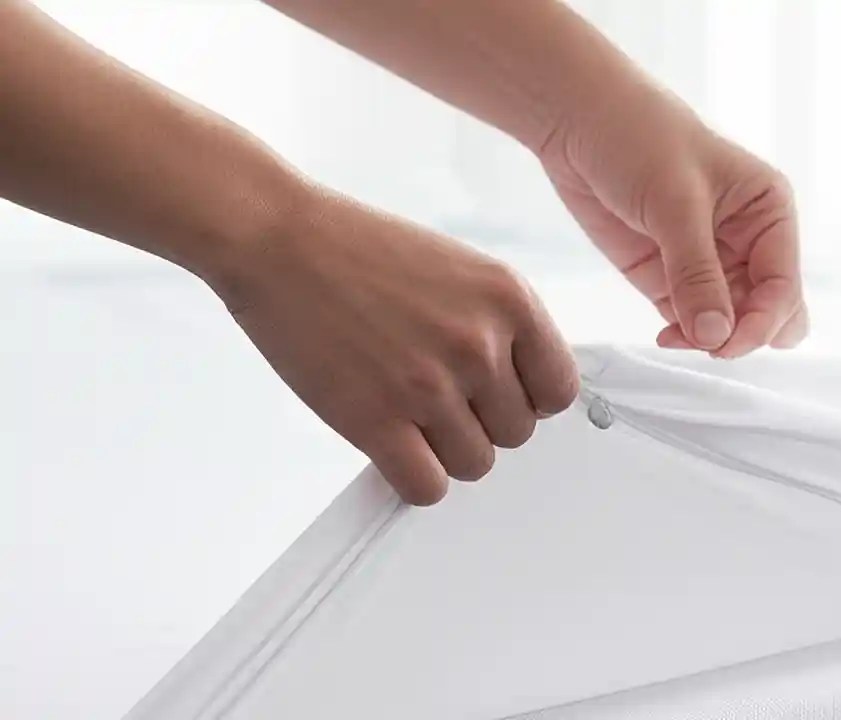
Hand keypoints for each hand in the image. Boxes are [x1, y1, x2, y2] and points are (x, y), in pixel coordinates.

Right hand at [207, 187, 578, 505]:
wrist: (280, 240)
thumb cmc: (361, 249)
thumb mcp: (461, 269)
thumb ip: (501, 324)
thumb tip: (524, 386)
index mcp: (510, 300)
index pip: (558, 390)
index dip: (528, 399)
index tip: (499, 394)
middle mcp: (479, 344)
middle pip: (517, 432)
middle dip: (482, 422)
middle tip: (441, 398)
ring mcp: (429, 385)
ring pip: (475, 464)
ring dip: (447, 451)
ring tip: (414, 417)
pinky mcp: (376, 420)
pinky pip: (426, 486)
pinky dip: (414, 477)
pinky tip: (394, 447)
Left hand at [540, 87, 807, 357]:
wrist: (578, 122)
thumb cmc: (639, 139)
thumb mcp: (675, 204)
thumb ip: (697, 274)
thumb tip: (716, 337)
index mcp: (769, 211)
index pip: (784, 286)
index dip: (761, 323)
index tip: (723, 344)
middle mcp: (748, 240)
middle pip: (770, 313)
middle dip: (745, 335)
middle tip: (708, 342)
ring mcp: (709, 261)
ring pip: (732, 324)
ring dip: (710, 340)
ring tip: (675, 335)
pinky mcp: (670, 276)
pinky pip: (693, 323)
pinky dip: (685, 335)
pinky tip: (666, 334)